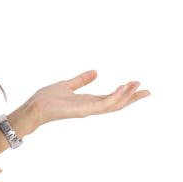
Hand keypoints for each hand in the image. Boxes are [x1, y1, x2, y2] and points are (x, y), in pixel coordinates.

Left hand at [23, 69, 149, 128]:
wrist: (34, 108)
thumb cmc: (47, 99)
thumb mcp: (67, 85)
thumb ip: (81, 80)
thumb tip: (96, 71)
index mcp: (89, 101)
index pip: (112, 97)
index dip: (125, 92)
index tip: (138, 85)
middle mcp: (91, 107)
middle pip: (117, 103)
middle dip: (133, 98)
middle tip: (148, 91)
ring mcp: (89, 110)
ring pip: (114, 104)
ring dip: (127, 95)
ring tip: (138, 85)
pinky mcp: (84, 110)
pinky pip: (104, 104)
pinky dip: (115, 97)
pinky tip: (122, 87)